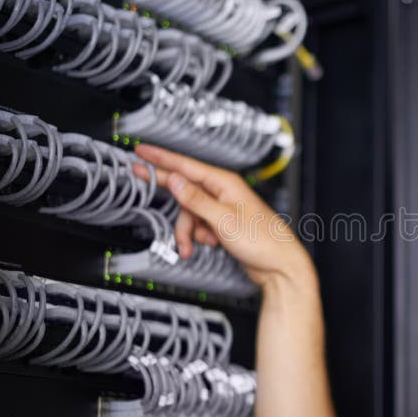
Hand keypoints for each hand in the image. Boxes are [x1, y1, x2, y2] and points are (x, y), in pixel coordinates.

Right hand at [132, 143, 316, 289]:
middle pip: (185, 190)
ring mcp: (223, 209)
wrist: (279, 265)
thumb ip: (196, 200)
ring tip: (192, 245)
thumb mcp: (223, 220)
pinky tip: (208, 244)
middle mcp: (224, 193)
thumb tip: (174, 179)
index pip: (186, 166)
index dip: (161, 158)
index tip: (142, 150)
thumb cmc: (262, 241)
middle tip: (138, 177)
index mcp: (225, 184)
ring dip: (187, 231)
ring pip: (189, 213)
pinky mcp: (223, 225)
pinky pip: (199, 226)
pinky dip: (197, 237)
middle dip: (168, 196)